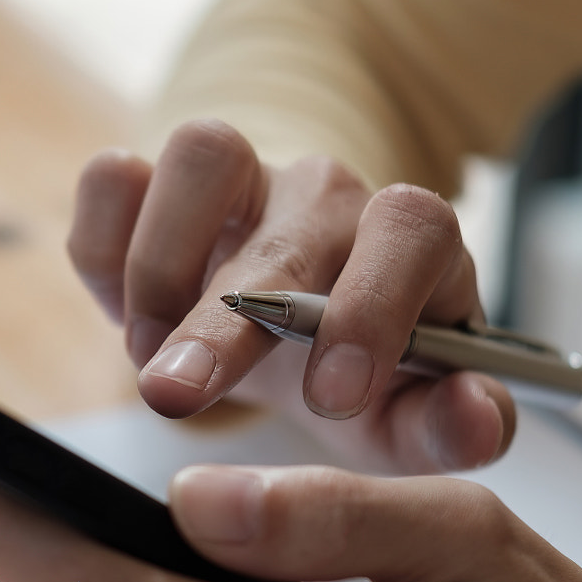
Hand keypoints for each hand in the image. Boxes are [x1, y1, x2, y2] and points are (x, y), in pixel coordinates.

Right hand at [68, 120, 512, 473]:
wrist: (286, 337)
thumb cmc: (357, 377)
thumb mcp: (410, 422)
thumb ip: (457, 429)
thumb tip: (476, 415)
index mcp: (408, 242)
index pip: (414, 229)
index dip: (374, 304)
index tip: (332, 396)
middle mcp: (326, 194)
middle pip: (287, 224)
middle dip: (223, 318)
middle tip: (175, 397)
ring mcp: (239, 176)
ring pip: (201, 152)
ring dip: (161, 265)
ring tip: (150, 354)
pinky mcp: (154, 183)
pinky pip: (115, 177)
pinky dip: (105, 244)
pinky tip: (123, 313)